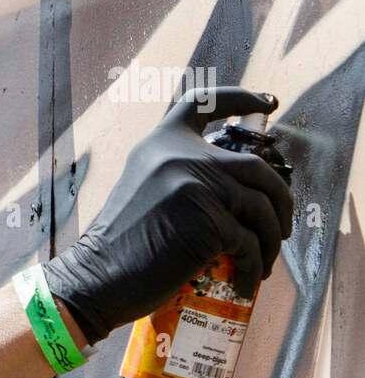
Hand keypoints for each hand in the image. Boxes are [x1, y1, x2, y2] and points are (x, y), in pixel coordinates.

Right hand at [41, 87, 294, 343]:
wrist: (96, 277)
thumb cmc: (121, 246)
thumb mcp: (145, 190)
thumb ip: (178, 176)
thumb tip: (232, 188)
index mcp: (160, 144)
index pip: (203, 103)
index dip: (240, 98)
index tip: (268, 103)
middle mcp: (179, 156)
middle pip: (256, 166)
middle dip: (280, 199)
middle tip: (279, 226)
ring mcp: (195, 185)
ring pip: (262, 206)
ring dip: (271, 238)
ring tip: (265, 260)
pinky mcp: (209, 221)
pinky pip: (250, 241)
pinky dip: (256, 264)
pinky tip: (249, 279)